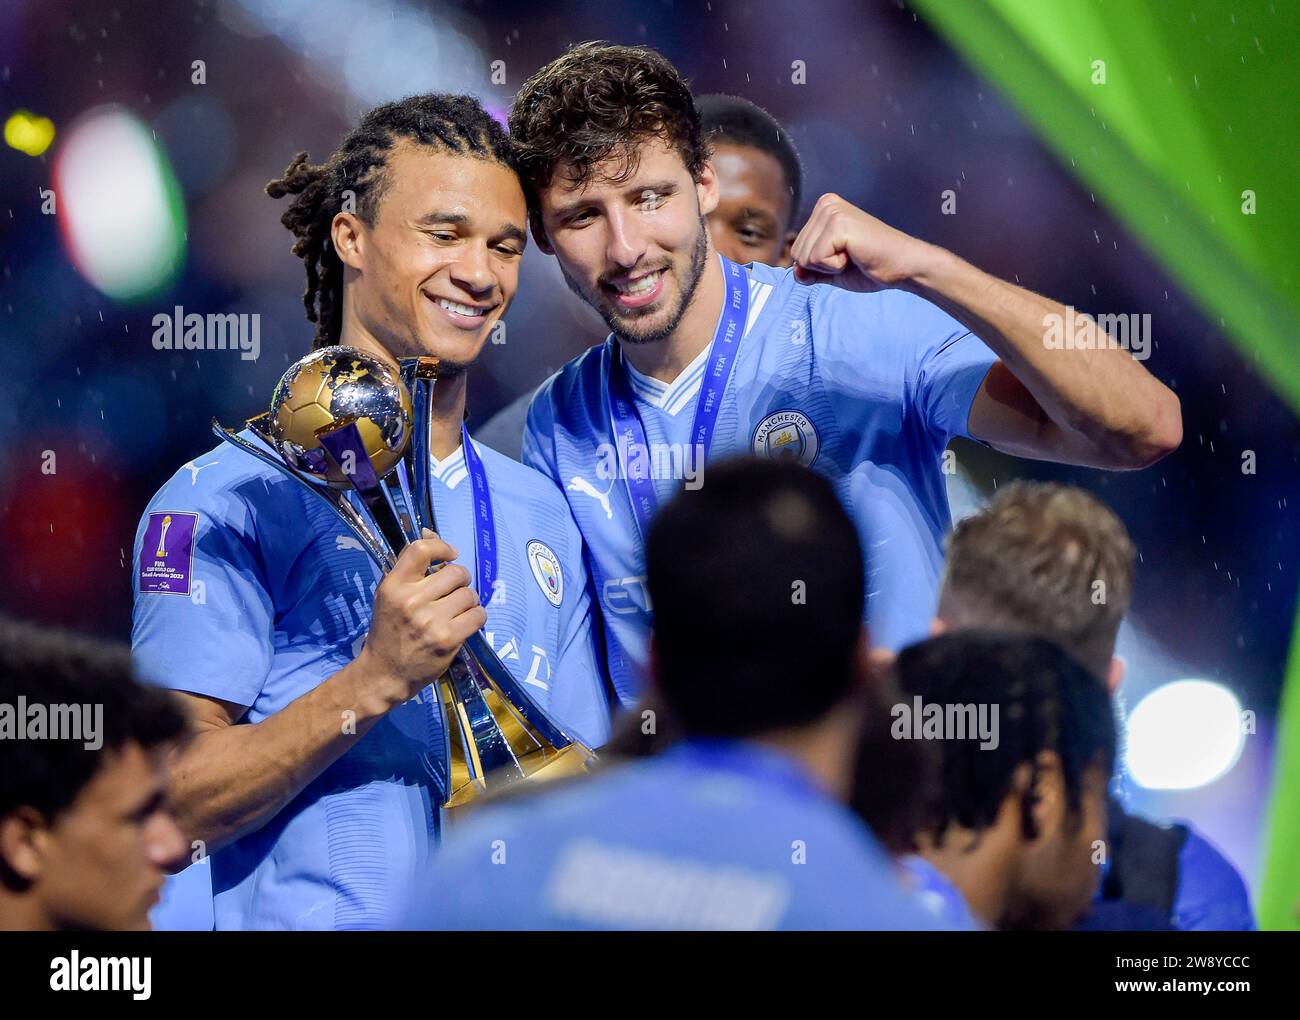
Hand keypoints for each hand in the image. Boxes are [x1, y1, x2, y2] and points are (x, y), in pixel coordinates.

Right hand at [355, 532, 485, 707]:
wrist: (384, 674)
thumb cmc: (388, 631)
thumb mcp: (389, 595)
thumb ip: (410, 567)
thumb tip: (432, 534)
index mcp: (393, 586)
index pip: (421, 550)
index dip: (442, 547)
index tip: (450, 554)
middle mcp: (411, 601)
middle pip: (456, 572)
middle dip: (460, 581)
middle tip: (452, 593)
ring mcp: (430, 621)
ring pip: (470, 594)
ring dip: (468, 601)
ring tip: (456, 611)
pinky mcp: (448, 639)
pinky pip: (478, 615)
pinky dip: (476, 617)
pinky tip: (464, 623)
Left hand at [791, 193, 937, 291]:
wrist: (903, 267)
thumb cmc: (871, 267)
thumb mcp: (831, 270)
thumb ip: (810, 269)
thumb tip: (793, 272)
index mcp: (823, 209)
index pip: (796, 249)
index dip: (818, 266)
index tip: (845, 257)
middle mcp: (825, 204)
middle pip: (796, 252)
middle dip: (821, 266)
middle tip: (850, 258)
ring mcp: (832, 212)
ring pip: (803, 257)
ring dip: (828, 267)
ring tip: (853, 256)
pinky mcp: (838, 225)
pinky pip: (815, 260)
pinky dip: (834, 267)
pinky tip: (855, 256)